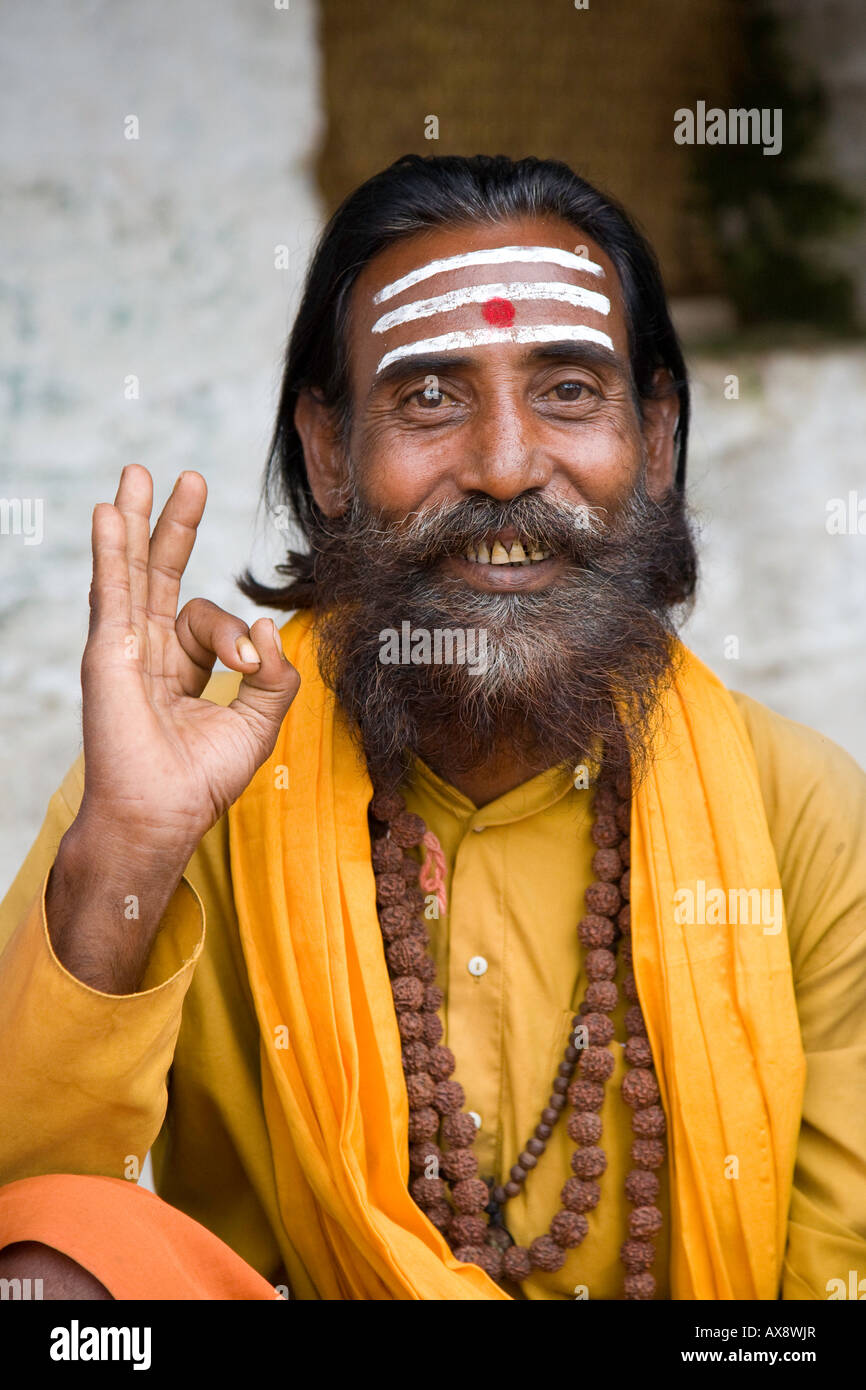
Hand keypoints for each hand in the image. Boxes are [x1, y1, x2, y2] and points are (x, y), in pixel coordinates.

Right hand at [76, 464, 299, 854]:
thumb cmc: (200, 782)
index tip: (250, 663)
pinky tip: (112, 513)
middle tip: (188, 479)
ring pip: (131, 573)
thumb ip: (276, 676)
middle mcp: (148, 653)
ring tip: (137, 474)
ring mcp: (123, 650)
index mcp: (180, 669)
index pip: (210, 623)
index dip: (238, 636)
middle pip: (160, 576)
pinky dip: (112, 550)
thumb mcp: (259, 722)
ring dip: (135, 521)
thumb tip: (269, 628)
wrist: (162, 816)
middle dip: (172, 527)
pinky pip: (112, 591)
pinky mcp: (108, 653)